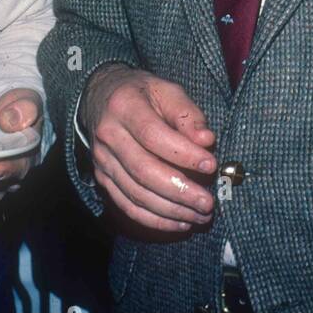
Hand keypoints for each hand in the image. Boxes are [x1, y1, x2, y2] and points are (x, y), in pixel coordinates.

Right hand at [81, 64, 216, 232]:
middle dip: (180, 191)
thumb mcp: (166, 90)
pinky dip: (155, 220)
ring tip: (201, 215)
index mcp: (124, 106)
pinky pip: (127, 206)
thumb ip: (187, 114)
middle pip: (144, 170)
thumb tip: (206, 141)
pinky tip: (180, 221)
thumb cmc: (142, 93)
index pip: (152, 135)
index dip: (183, 154)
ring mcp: (102, 160)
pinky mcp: (103, 179)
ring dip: (172, 210)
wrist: (101, 97)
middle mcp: (108, 135)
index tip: (210, 165)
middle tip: (208, 202)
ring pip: (136, 194)